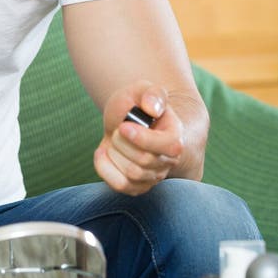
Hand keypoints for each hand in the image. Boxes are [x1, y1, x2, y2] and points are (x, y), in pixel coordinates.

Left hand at [94, 80, 183, 194]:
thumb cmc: (135, 106)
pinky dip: (104, 168)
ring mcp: (153, 176)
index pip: (169, 146)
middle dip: (121, 142)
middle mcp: (169, 160)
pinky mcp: (137, 187)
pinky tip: (103, 153)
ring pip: (131, 175)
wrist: (124, 122)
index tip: (123, 126)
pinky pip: (119, 186)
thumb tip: (152, 109)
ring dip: (113, 153)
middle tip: (118, 128)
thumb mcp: (142, 90)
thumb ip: (152, 94)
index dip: (143, 139)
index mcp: (175, 135)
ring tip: (113, 140)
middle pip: (144, 161)